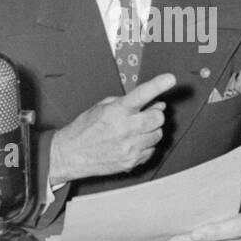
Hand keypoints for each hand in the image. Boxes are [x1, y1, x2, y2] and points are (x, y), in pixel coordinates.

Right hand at [48, 73, 175, 182]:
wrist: (71, 154)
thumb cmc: (85, 129)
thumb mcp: (102, 106)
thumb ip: (128, 102)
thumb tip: (155, 103)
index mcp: (117, 111)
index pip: (142, 94)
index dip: (158, 85)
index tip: (169, 79)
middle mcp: (125, 129)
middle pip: (158, 118)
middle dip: (155, 115)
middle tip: (144, 116)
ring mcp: (130, 147)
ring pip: (158, 135)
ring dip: (151, 131)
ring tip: (135, 131)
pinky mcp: (132, 161)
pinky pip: (151, 150)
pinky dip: (145, 145)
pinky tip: (132, 143)